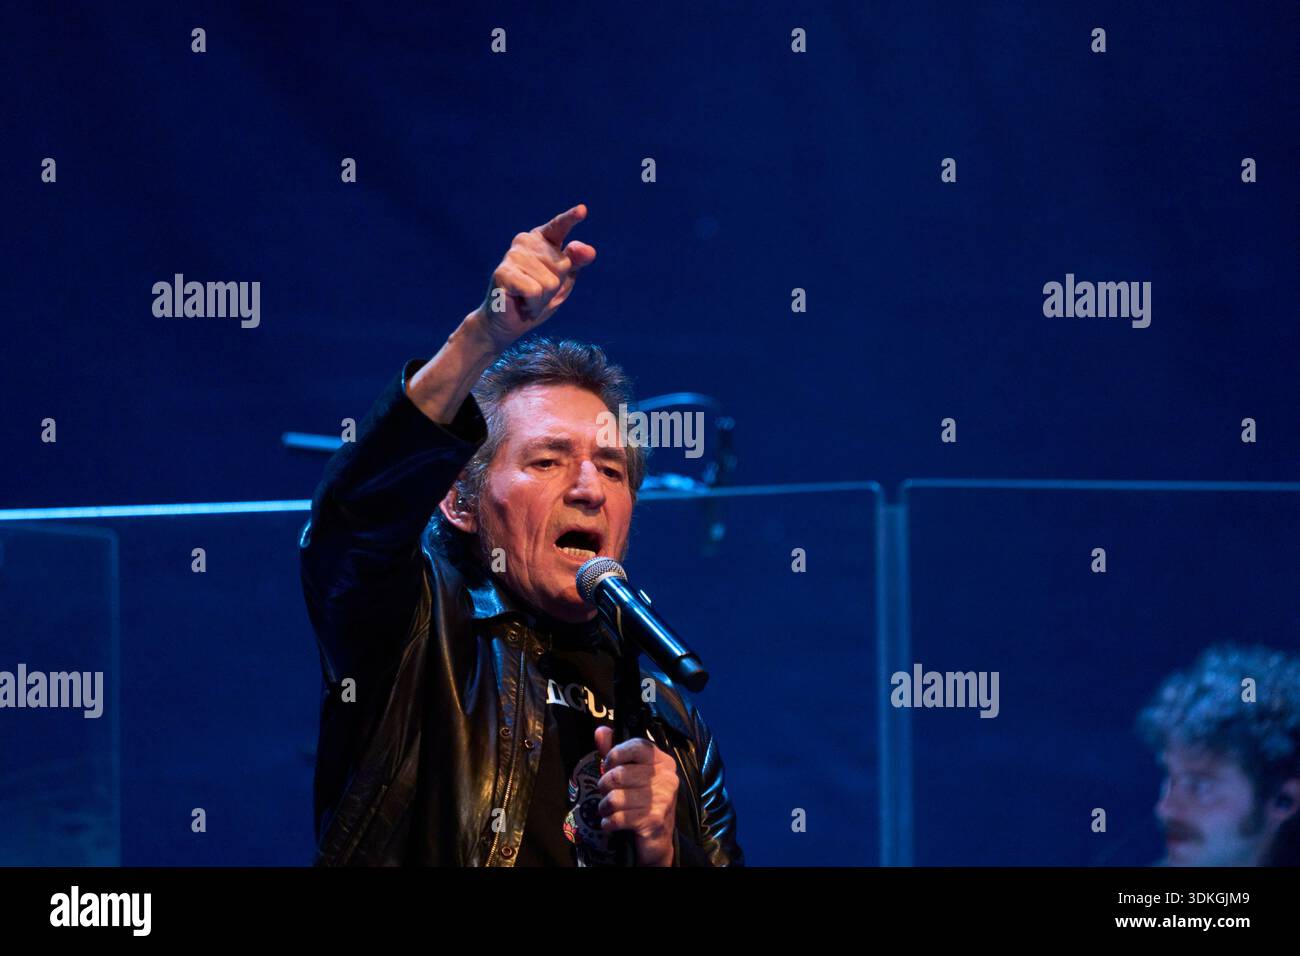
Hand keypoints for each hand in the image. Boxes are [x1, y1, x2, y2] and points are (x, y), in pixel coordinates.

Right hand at [473, 203, 596, 350]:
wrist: (508, 323)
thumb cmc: (536, 299)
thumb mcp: (563, 280)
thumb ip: (576, 262)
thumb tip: (587, 249)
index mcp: (542, 240)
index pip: (559, 226)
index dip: (570, 218)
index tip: (583, 210)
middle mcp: (526, 242)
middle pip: (562, 266)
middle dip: (555, 288)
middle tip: (537, 293)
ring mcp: (513, 255)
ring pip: (550, 282)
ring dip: (542, 299)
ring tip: (526, 298)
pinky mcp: (503, 273)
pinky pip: (535, 291)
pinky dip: (532, 304)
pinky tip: (520, 303)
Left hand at [594, 725, 678, 866]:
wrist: (658, 841)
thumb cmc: (641, 803)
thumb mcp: (630, 774)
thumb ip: (615, 752)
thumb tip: (600, 730)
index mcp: (663, 762)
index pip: (638, 746)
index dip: (616, 754)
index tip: (608, 765)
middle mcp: (667, 778)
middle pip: (619, 774)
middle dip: (604, 786)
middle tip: (607, 794)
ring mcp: (663, 799)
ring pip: (615, 798)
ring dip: (605, 807)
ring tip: (608, 810)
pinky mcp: (654, 820)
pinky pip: (618, 818)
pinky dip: (608, 823)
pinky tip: (611, 823)